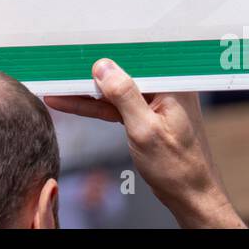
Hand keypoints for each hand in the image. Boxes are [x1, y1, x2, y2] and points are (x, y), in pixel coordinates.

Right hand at [45, 59, 244, 228]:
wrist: (191, 197)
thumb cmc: (177, 167)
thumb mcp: (145, 130)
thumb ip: (124, 95)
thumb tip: (103, 66)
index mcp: (172, 84)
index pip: (135, 58)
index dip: (106, 54)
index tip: (79, 51)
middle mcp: (165, 87)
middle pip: (122, 72)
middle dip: (92, 70)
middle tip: (61, 65)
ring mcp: (155, 102)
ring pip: (115, 90)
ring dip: (87, 91)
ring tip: (57, 85)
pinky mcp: (146, 116)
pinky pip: (116, 107)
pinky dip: (95, 107)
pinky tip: (70, 102)